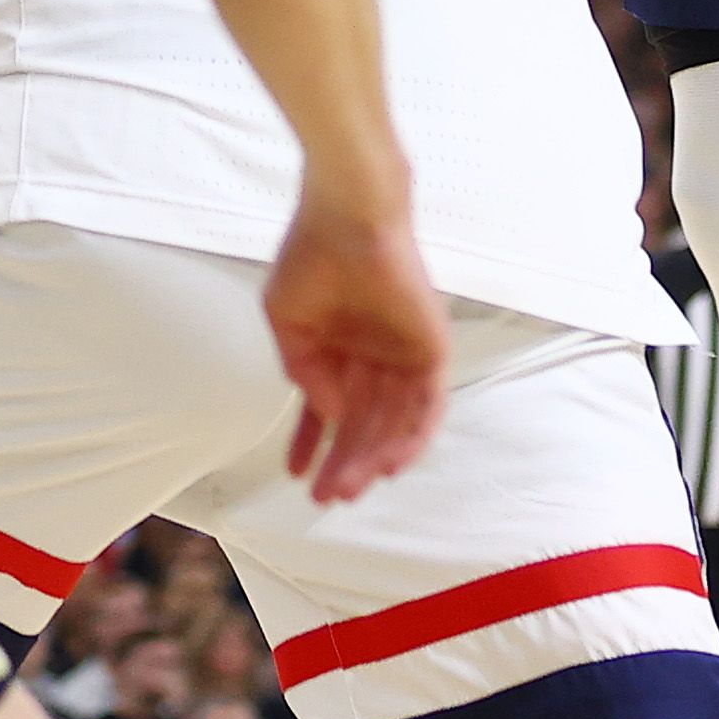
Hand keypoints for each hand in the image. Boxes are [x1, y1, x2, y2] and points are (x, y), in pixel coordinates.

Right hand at [263, 197, 450, 506]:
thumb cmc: (311, 258)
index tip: (296, 475)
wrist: (348, 219)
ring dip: (372, 459)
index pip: (329, 408)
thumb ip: (304, 371)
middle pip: (362, 425)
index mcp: (339, 346)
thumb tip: (327, 414)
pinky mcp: (431, 350)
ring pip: (393, 423)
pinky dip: (412, 438)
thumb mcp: (287, 321)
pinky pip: (427, 406)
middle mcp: (373, 356)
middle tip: (324, 498)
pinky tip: (391, 467)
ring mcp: (403, 355)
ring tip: (347, 490)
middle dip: (343, 463)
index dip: (311, 444)